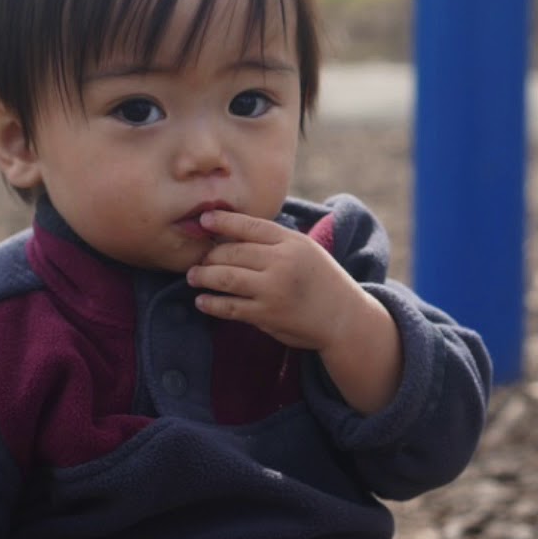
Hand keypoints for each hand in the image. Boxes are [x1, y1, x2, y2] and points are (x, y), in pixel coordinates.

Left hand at [187, 210, 365, 349]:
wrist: (344, 318)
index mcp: (292, 242)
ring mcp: (273, 289)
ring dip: (203, 276)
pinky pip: (230, 306)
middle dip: (209, 255)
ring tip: (193, 277)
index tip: (203, 220)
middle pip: (232, 251)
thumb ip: (277, 242)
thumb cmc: (323, 282)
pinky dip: (212, 303)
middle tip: (198, 259)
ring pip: (226, 277)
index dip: (223, 221)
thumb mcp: (307, 250)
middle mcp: (282, 262)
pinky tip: (203, 301)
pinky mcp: (267, 314)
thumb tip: (233, 235)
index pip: (250, 226)